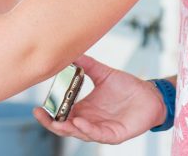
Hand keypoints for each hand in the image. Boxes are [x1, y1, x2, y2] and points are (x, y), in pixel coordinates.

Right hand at [32, 55, 165, 143]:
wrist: (150, 94)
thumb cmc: (127, 87)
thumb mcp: (103, 74)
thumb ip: (87, 65)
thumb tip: (71, 52)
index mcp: (84, 108)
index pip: (62, 114)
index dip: (49, 113)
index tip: (37, 107)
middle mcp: (90, 121)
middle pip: (66, 127)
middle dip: (52, 123)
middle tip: (40, 115)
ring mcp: (101, 129)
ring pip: (80, 133)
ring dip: (68, 128)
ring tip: (58, 121)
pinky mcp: (114, 134)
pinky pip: (98, 134)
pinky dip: (88, 129)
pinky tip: (79, 121)